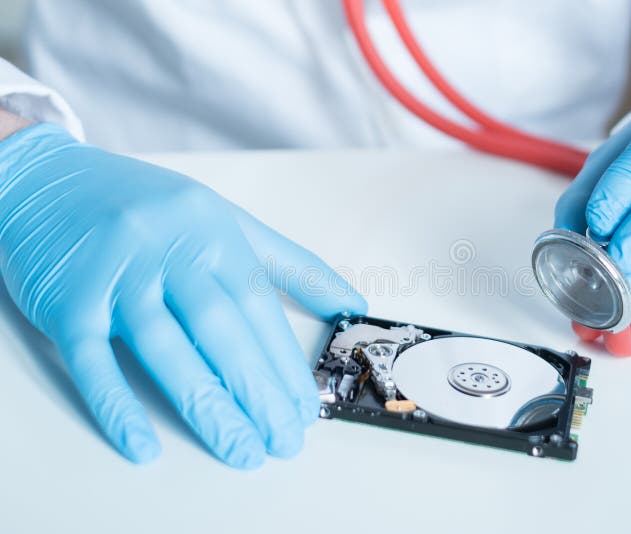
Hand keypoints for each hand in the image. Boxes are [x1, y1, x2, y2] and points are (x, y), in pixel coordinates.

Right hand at [0, 123, 365, 467]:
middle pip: (221, 330)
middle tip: (284, 441)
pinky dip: (117, 406)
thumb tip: (352, 304)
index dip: (285, 362)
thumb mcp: (226, 220)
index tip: (306, 408)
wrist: (47, 179)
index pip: (259, 307)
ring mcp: (115, 276)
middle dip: (258, 392)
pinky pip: (92, 360)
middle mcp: (167, 250)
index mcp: (213, 232)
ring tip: (241, 450)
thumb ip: (291, 264)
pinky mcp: (66, 302)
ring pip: (166, 348)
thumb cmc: (148, 207)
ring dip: (206, 406)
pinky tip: (145, 445)